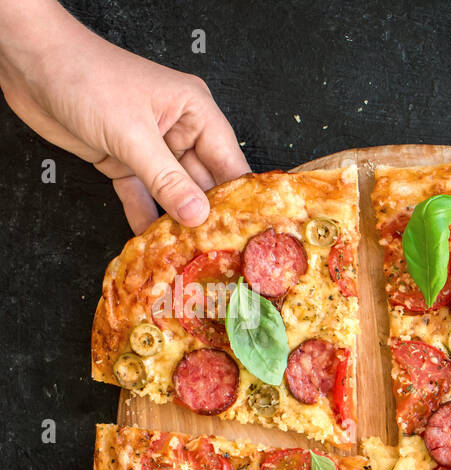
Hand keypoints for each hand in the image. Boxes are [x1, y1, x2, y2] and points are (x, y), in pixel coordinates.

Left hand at [0, 0, 249, 232]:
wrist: (29, 62)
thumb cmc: (85, 77)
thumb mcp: (133, 134)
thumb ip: (167, 180)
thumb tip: (198, 216)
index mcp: (196, 112)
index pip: (230, 162)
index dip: (240, 198)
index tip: (247, 232)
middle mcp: (179, 130)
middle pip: (204, 181)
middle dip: (209, 215)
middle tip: (218, 251)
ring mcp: (150, 146)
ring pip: (173, 191)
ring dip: (177, 219)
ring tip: (189, 252)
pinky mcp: (123, 159)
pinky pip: (142, 194)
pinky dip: (145, 216)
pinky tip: (155, 240)